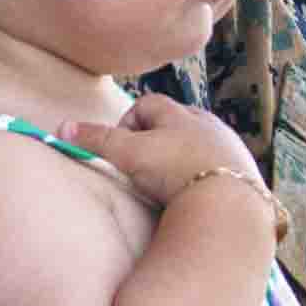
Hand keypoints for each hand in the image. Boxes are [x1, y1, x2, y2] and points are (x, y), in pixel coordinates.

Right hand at [95, 95, 267, 224]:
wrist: (230, 203)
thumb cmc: (176, 171)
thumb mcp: (130, 154)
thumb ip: (97, 141)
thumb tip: (60, 127)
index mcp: (179, 114)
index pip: (148, 103)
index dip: (129, 121)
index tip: (122, 147)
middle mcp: (207, 123)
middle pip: (177, 119)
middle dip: (159, 137)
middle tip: (146, 163)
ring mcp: (229, 146)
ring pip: (202, 141)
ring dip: (185, 154)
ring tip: (171, 179)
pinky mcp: (245, 171)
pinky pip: (221, 164)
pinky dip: (207, 173)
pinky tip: (198, 193)